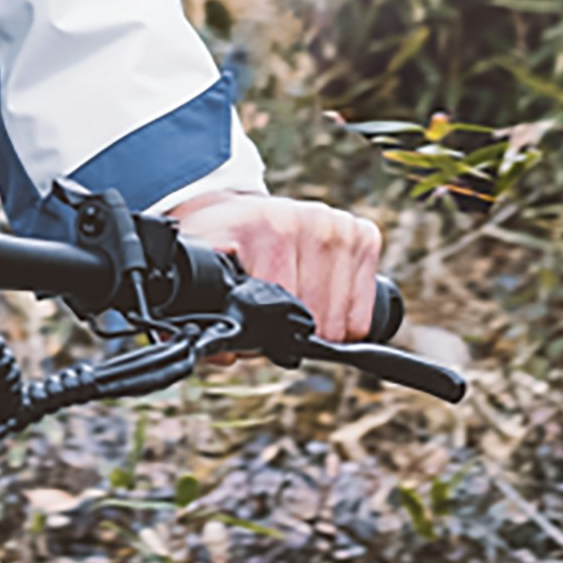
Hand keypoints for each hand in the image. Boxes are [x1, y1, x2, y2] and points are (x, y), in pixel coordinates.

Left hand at [155, 164, 389, 342]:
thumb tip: (226, 352)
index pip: (284, 307)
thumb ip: (201, 316)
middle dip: (292, 334)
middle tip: (271, 318)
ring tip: (294, 308)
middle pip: (318, 320)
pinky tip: (321, 301)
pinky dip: (343, 319)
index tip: (251, 328)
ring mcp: (341, 226)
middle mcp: (312, 221)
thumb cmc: (219, 243)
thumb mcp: (198, 271)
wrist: (236, 210)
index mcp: (271, 227)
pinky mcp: (363, 236)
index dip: (264, 335)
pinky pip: (363, 312)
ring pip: (344, 322)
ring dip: (319, 327)